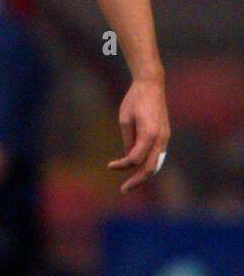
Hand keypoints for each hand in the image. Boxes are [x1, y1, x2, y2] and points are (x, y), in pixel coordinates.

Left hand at [108, 77, 169, 193]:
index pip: (135, 159)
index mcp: (149, 134)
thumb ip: (128, 141)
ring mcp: (165, 137)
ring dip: (144, 176)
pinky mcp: (165, 136)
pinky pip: (158, 156)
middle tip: (124, 190)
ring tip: (131, 184)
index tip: (110, 166)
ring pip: (157, 164)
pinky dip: (149, 165)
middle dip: (137, 181)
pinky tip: (138, 170)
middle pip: (150, 168)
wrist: (151, 85)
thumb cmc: (135, 100)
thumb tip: (128, 158)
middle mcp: (160, 138)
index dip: (122, 166)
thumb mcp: (125, 120)